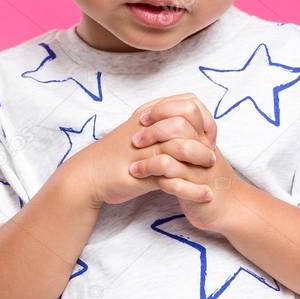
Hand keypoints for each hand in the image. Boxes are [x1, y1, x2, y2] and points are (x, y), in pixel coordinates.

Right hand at [64, 96, 216, 209]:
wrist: (88, 175)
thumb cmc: (115, 154)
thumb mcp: (138, 130)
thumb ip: (160, 123)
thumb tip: (188, 123)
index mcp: (150, 114)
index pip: (188, 103)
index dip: (204, 117)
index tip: (208, 134)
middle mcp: (150, 128)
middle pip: (187, 124)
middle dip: (204, 140)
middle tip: (211, 155)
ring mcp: (146, 151)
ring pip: (183, 149)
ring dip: (201, 160)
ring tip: (211, 171)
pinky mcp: (144, 175)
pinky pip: (174, 180)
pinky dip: (193, 189)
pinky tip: (206, 195)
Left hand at [129, 93, 247, 231]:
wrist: (229, 206)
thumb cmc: (208, 178)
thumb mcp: (200, 152)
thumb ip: (187, 134)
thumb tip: (164, 116)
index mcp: (204, 136)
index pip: (187, 107)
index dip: (163, 109)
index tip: (144, 117)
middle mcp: (203, 147)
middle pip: (179, 125)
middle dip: (153, 130)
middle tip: (136, 139)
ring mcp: (199, 167)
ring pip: (173, 150)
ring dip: (148, 154)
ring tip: (134, 161)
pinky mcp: (195, 188)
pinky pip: (171, 177)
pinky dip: (152, 173)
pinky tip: (138, 174)